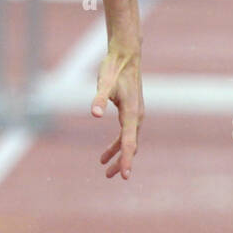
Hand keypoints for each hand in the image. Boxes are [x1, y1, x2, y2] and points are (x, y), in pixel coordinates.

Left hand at [91, 45, 143, 179]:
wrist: (126, 56)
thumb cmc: (114, 69)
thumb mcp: (104, 84)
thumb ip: (99, 99)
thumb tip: (94, 114)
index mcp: (132, 113)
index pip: (129, 142)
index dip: (125, 159)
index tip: (124, 176)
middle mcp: (137, 117)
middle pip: (130, 145)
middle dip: (121, 162)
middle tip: (110, 176)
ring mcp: (135, 115)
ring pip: (128, 141)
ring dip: (118, 156)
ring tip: (105, 169)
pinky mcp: (131, 112)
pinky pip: (125, 134)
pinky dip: (117, 145)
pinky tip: (105, 153)